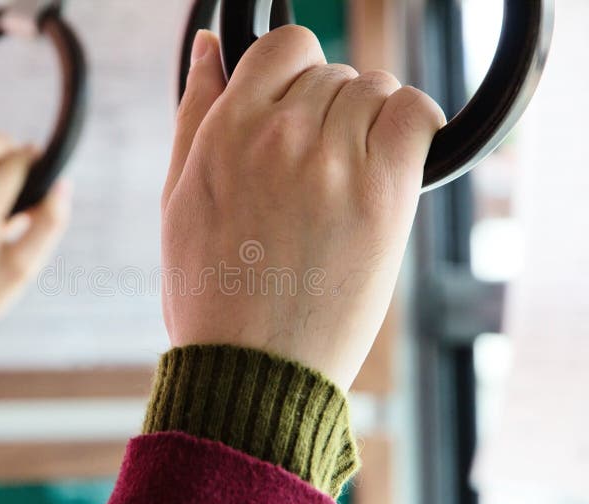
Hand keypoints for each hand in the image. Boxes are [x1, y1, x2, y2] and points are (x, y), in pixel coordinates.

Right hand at [161, 28, 444, 389]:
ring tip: (349, 173)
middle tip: (316, 163)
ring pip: (374, 89)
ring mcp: (333, 163)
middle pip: (332, 72)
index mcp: (226, 131)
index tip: (296, 105)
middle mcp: (279, 136)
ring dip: (367, 120)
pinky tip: (396, 155)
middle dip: (327, 107)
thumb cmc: (209, 292)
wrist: (252, 367)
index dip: (294, 69)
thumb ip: (193, 112)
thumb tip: (206, 47)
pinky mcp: (383, 196)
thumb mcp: (178, 198)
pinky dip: (414, 122)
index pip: (284, 46)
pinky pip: (416, 115)